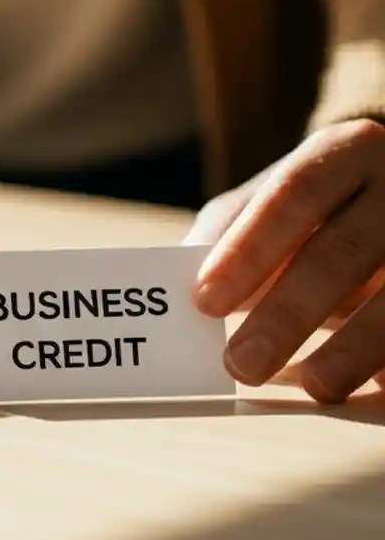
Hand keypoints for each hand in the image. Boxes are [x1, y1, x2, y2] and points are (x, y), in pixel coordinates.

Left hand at [187, 118, 384, 402]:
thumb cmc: (320, 206)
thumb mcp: (272, 201)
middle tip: (242, 363)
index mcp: (345, 152)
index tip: (206, 301)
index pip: (293, 194)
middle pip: (342, 251)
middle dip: (289, 313)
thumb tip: (175, 283)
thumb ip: (227, 235)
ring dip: (354, 347)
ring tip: (315, 385)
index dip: (250, 248)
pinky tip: (377, 387)